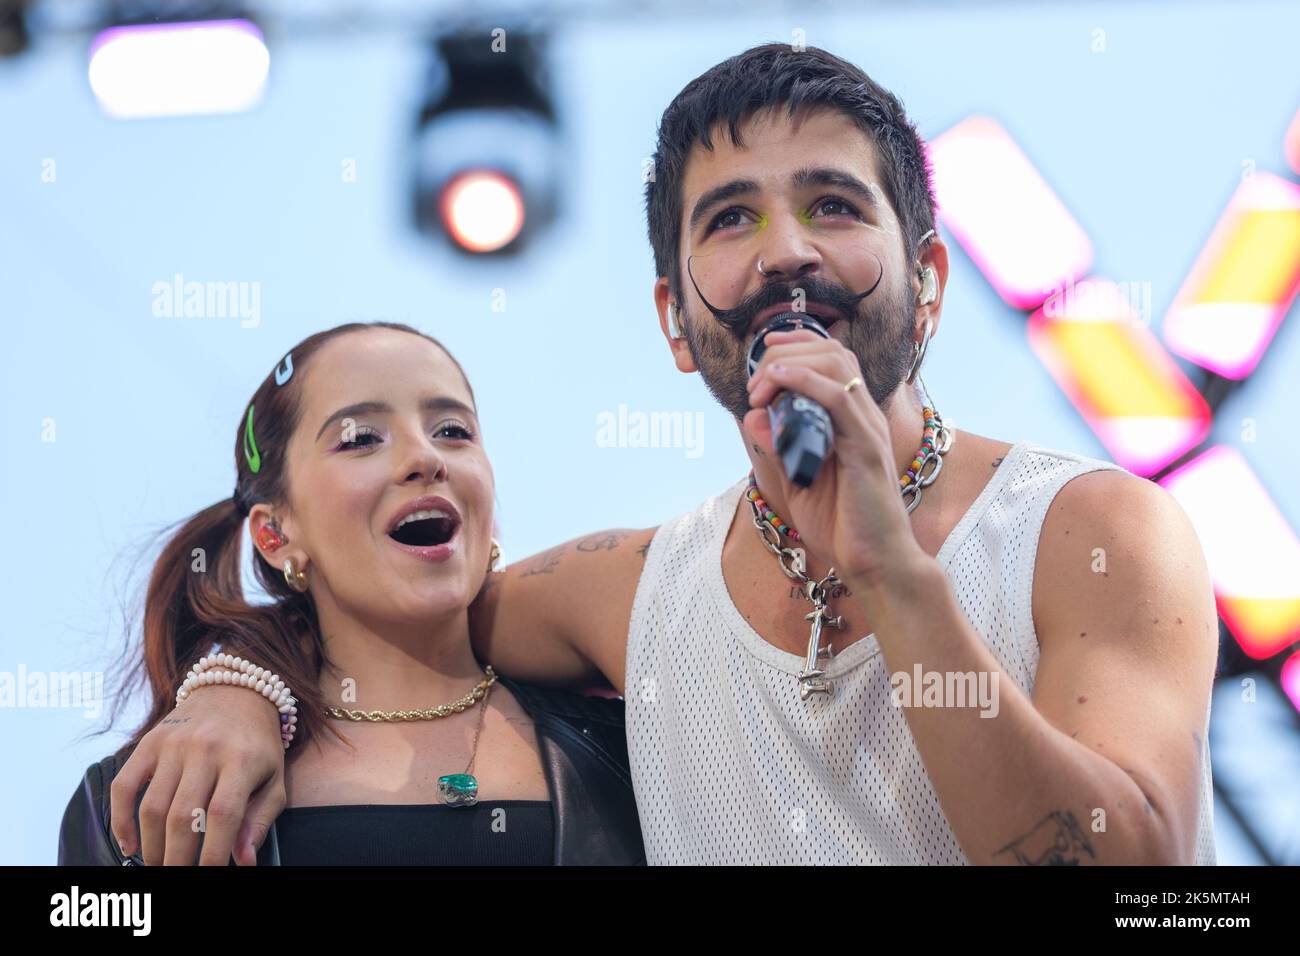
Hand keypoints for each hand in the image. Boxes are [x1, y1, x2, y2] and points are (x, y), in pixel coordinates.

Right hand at [110, 685, 286, 864]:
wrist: (236, 693)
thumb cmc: (258, 746)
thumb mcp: (273, 779)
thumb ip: (260, 820)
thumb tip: (244, 861)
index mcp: (242, 759)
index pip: (223, 815)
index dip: (213, 853)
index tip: (209, 875)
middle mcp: (205, 749)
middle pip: (182, 816)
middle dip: (178, 858)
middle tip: (177, 876)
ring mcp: (174, 744)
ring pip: (152, 807)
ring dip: (151, 846)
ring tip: (159, 864)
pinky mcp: (148, 741)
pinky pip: (123, 786)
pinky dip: (120, 820)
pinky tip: (129, 845)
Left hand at [745, 327, 923, 590]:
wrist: (875, 565)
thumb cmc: (841, 525)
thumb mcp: (796, 480)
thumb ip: (776, 446)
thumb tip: (752, 414)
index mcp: (853, 418)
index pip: (832, 358)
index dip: (797, 344)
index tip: (762, 355)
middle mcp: (864, 416)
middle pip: (831, 352)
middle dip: (785, 352)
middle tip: (754, 382)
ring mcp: (868, 429)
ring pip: (835, 365)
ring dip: (789, 364)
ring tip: (759, 387)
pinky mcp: (866, 448)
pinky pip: (837, 399)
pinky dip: (805, 381)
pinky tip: (778, 384)